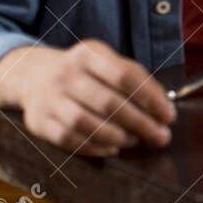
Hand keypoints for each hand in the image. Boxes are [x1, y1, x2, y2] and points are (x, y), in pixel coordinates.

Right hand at [0, 42, 174, 157]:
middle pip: (108, 102)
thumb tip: (164, 110)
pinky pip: (67, 139)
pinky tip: (112, 149)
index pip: (125, 75)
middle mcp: (66, 74)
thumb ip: (136, 81)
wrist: (33, 75)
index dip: (151, 98)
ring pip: (85, 123)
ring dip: (116, 136)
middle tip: (160, 136)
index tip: (168, 116)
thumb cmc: (85, 73)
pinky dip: (93, 147)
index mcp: (89, 54)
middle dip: (140, 123)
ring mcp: (49, 98)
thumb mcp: (107, 63)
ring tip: (135, 141)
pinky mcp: (38, 121)